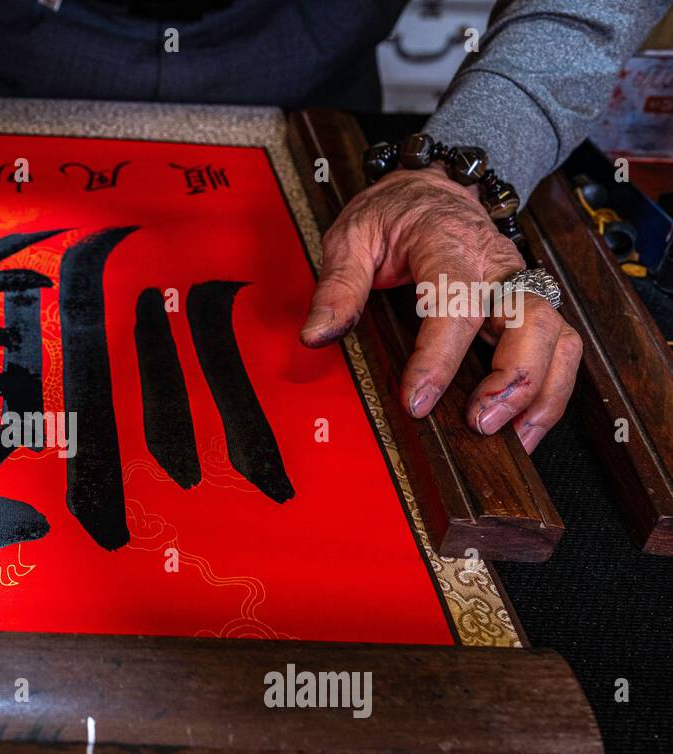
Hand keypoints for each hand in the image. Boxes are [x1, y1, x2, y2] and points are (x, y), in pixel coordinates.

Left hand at [299, 164, 581, 452]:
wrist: (432, 190)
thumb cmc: (392, 216)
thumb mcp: (353, 236)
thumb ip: (337, 286)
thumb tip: (317, 335)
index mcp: (449, 243)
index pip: (457, 302)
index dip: (440, 356)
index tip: (416, 400)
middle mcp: (497, 266)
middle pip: (532, 319)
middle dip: (514, 378)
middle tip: (478, 423)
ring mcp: (520, 287)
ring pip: (559, 337)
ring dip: (542, 392)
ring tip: (511, 438)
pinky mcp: (530, 306)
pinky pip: (560, 348)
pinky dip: (552, 391)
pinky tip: (524, 428)